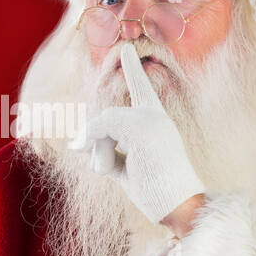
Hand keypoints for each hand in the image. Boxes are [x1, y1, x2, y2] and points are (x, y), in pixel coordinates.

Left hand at [68, 42, 205, 224]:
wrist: (179, 206)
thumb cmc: (156, 192)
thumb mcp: (127, 166)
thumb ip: (108, 150)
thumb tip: (79, 144)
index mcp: (158, 123)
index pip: (143, 90)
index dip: (133, 69)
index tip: (126, 49)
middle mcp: (156, 117)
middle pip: (110, 115)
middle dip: (92, 136)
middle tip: (76, 150)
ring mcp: (151, 121)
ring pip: (105, 123)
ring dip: (96, 147)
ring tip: (104, 171)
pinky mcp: (142, 130)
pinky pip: (103, 130)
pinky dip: (96, 149)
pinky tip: (105, 170)